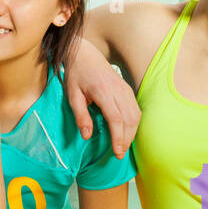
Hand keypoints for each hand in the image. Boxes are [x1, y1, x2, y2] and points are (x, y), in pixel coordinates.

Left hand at [64, 40, 138, 157]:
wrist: (85, 54)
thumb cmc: (76, 74)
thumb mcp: (72, 95)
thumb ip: (80, 115)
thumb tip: (87, 136)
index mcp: (103, 92)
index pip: (116, 119)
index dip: (118, 138)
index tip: (117, 152)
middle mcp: (118, 91)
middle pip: (129, 120)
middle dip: (127, 139)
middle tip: (120, 154)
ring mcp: (125, 89)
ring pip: (136, 115)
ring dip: (132, 132)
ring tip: (123, 146)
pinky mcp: (127, 89)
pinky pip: (136, 109)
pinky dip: (134, 123)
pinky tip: (127, 132)